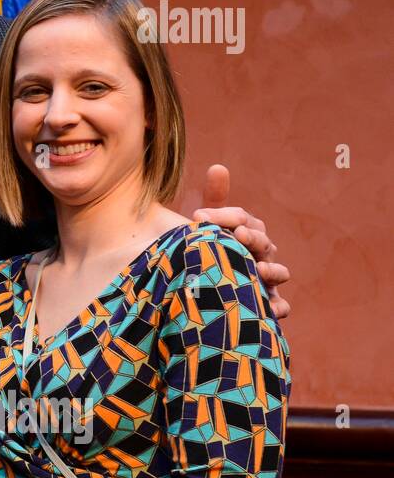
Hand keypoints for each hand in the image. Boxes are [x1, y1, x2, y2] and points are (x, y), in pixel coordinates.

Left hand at [193, 163, 291, 319]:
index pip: (242, 220)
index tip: (199, 217)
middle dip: (252, 238)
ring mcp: (264, 280)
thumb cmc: (207, 255)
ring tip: (259, 270)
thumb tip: (219, 167)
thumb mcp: (206, 229)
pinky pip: (279, 307)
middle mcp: (259, 255)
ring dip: (272, 271)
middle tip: (237, 235)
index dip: (226, 217)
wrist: (198, 292)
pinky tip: (270, 309)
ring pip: (278, 273)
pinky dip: (279, 308)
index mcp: (246, 234)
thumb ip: (213, 202)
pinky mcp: (264, 305)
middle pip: (262, 243)